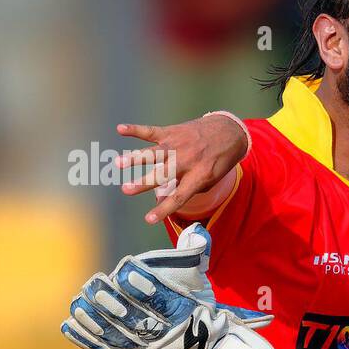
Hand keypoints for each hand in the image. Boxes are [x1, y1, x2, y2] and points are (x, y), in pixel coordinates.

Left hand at [61, 225, 274, 348]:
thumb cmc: (195, 307)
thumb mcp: (200, 282)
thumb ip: (196, 255)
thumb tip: (194, 230)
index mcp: (183, 312)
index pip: (162, 298)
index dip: (143, 284)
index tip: (126, 268)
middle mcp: (164, 334)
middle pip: (136, 319)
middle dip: (113, 302)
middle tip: (95, 283)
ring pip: (118, 336)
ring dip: (95, 320)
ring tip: (79, 304)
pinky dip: (86, 339)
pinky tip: (70, 326)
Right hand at [115, 114, 247, 224]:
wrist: (229, 132)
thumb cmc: (217, 161)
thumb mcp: (209, 180)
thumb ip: (186, 189)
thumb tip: (159, 199)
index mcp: (198, 176)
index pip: (179, 197)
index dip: (164, 209)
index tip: (148, 219)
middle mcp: (187, 161)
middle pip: (162, 174)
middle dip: (143, 183)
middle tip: (126, 190)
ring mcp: (178, 145)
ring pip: (153, 153)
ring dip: (135, 157)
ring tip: (118, 163)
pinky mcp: (172, 131)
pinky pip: (151, 131)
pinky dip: (135, 129)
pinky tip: (120, 129)